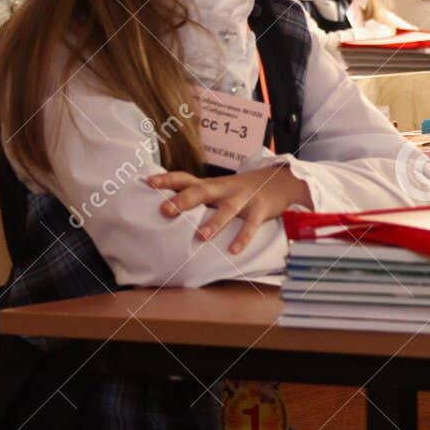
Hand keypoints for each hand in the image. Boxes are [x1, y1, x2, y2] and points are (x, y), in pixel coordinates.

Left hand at [147, 164, 309, 253]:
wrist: (281, 179)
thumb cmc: (242, 189)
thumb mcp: (219, 188)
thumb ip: (198, 195)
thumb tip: (165, 209)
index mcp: (212, 185)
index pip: (185, 178)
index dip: (167, 179)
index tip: (147, 182)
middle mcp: (224, 189)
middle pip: (201, 191)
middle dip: (183, 200)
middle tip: (164, 210)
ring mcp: (243, 198)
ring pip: (227, 210)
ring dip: (213, 223)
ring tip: (200, 237)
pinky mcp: (260, 209)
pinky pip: (251, 225)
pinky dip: (243, 238)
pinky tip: (233, 250)